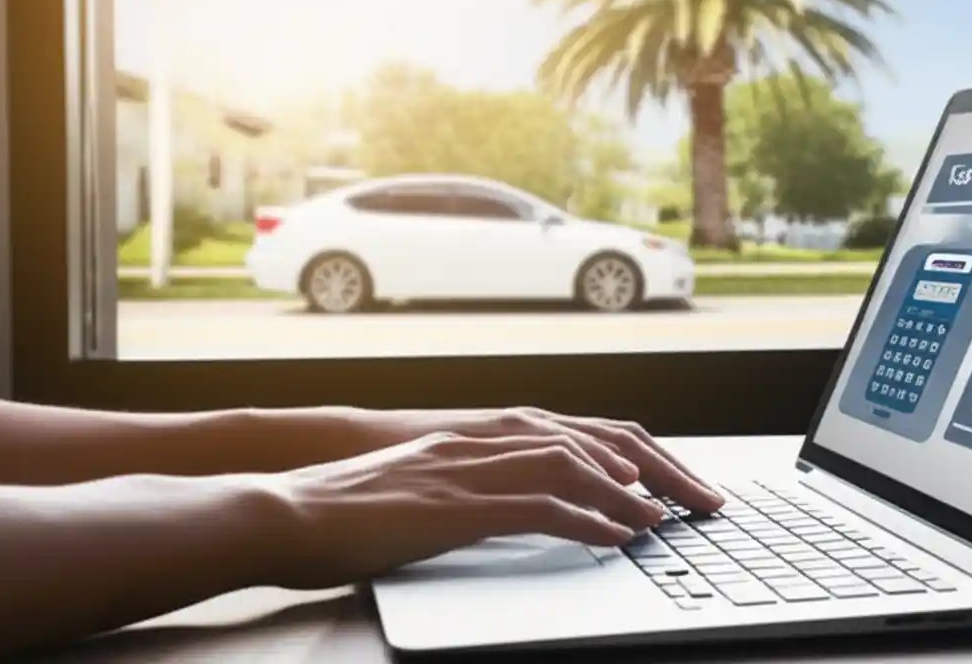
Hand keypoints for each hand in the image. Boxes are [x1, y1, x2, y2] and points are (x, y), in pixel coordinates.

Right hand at [268, 431, 670, 588]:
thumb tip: (495, 506)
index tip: (659, 477)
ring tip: (661, 517)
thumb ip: (458, 487)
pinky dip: (589, 520)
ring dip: (626, 494)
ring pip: (570, 469)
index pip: (567, 435)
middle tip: (686, 495)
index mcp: (471, 437)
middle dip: (644, 469)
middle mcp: (478, 443)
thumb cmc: (342, 509)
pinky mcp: (456, 507)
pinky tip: (617, 536)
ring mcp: (468, 471)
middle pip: (584, 444)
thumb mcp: (414, 487)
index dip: (620, 454)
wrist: (285, 511)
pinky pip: (540, 507)